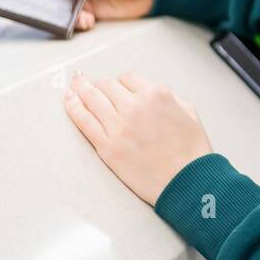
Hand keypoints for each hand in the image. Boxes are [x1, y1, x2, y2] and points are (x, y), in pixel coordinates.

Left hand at [64, 71, 211, 204]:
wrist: (187, 181)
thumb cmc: (191, 152)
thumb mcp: (189, 112)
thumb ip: (168, 98)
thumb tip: (151, 94)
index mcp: (157, 95)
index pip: (128, 78)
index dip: (121, 83)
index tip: (117, 87)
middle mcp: (135, 106)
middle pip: (107, 85)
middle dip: (100, 84)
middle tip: (90, 83)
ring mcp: (118, 126)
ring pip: (92, 98)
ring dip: (80, 88)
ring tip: (74, 85)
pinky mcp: (107, 147)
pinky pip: (84, 121)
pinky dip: (73, 107)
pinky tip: (68, 100)